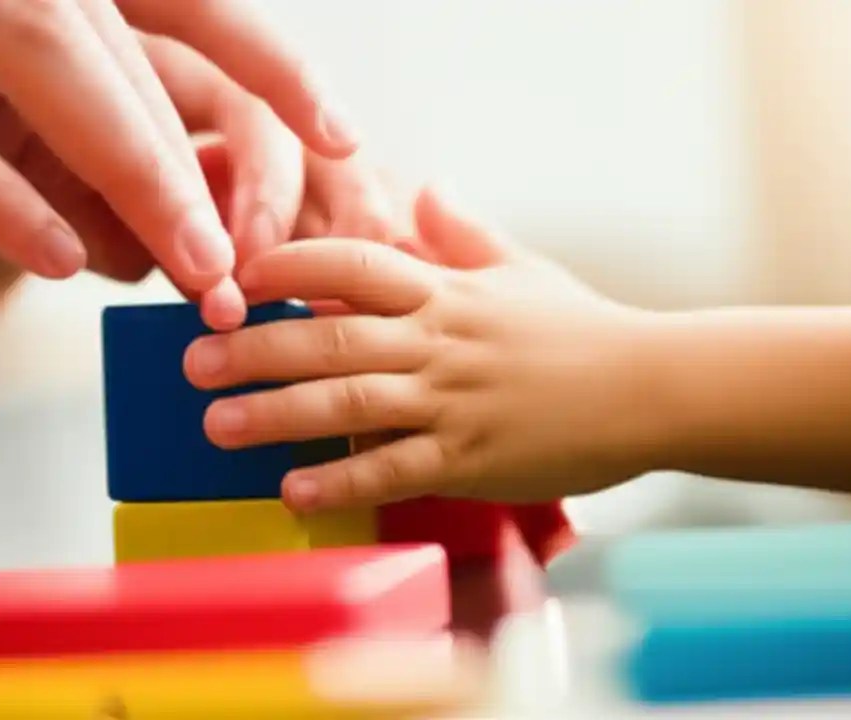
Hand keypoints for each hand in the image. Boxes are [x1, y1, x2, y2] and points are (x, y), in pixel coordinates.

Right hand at [0, 0, 356, 328]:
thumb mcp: (5, 88)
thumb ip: (88, 130)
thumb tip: (186, 236)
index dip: (265, 59)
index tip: (343, 136)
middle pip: (107, 34)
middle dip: (183, 157)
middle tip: (243, 262)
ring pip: (34, 50)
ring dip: (122, 167)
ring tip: (188, 265)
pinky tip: (54, 256)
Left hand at [183, 190, 663, 509]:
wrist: (654, 388)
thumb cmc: (584, 328)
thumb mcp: (522, 267)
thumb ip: (464, 231)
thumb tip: (424, 185)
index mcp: (448, 292)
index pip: (357, 265)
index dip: (292, 265)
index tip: (240, 275)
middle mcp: (442, 342)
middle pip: (334, 337)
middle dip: (257, 347)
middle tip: (196, 359)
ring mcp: (456, 402)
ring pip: (351, 404)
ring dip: (277, 414)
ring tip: (218, 425)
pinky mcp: (474, 459)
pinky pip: (396, 470)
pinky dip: (342, 482)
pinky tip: (293, 491)